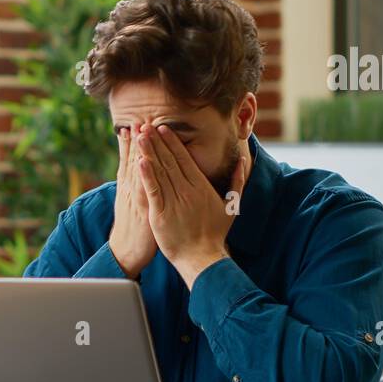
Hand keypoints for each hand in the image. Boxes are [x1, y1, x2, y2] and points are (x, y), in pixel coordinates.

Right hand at [108, 124, 157, 278]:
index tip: (136, 124)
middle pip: (132, 159)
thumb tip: (141, 169)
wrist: (127, 250)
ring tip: (138, 131)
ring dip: (136, 150)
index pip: (130, 159)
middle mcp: (130, 188)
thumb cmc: (134, 227)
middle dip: (136, 140)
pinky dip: (141, 173)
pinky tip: (141, 160)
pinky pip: (142, 187)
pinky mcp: (142, 208)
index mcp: (129, 186)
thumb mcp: (132, 203)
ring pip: (135, 169)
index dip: (133, 142)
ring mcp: (135, 197)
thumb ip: (136, 185)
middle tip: (138, 120)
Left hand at [137, 125, 250, 289]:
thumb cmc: (215, 234)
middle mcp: (187, 191)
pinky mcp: (161, 214)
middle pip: (169, 161)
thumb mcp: (231, 206)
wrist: (202, 257)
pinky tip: (139, 161)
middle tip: (145, 124)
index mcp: (201, 186)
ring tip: (139, 136)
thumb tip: (243, 163)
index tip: (162, 128)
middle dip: (156, 141)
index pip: (184, 158)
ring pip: (159, 172)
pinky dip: (146, 176)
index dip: (172, 142)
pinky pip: (153, 191)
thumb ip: (237, 183)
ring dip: (148, 152)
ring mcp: (173, 202)